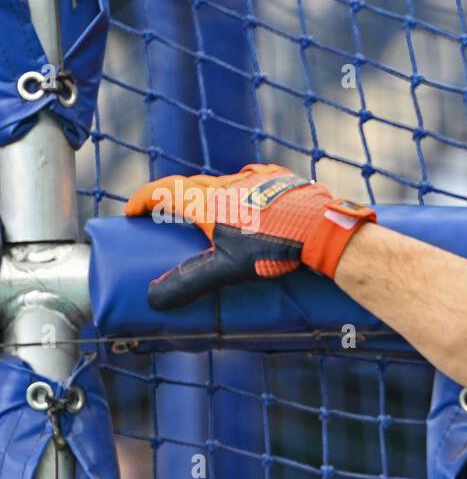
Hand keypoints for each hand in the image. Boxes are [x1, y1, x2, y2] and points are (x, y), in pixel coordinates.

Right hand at [124, 164, 375, 309]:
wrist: (322, 228)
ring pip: (225, 186)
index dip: (143, 200)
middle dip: (177, 202)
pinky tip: (252, 214)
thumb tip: (154, 300)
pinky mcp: (281, 181)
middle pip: (193, 187)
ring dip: (213, 200)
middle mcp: (229, 182)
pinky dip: (243, 198)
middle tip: (170, 221)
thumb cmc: (273, 247)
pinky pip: (254, 185)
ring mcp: (258, 178)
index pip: (163, 191)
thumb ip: (191, 283)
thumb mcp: (228, 269)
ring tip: (214, 223)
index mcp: (208, 199)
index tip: (132, 213)